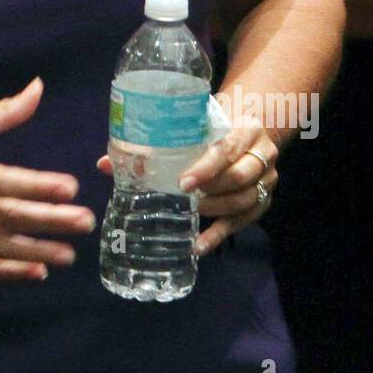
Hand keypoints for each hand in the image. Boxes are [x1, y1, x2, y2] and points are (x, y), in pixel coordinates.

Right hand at [0, 77, 96, 280]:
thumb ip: (4, 112)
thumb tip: (37, 88)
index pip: (8, 182)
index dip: (40, 187)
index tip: (70, 188)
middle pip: (11, 218)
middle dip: (51, 222)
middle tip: (85, 223)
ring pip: (0, 248)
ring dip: (37, 252)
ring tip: (70, 255)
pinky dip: (8, 273)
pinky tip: (37, 273)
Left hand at [95, 115, 277, 255]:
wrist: (245, 127)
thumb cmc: (209, 128)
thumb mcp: (190, 127)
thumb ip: (152, 145)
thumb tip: (104, 165)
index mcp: (245, 127)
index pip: (227, 148)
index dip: (206, 167)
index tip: (183, 183)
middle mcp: (263, 152)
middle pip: (240, 176)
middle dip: (211, 189)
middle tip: (183, 197)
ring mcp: (268, 178)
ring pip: (246, 200)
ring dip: (216, 210)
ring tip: (192, 214)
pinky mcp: (264, 199)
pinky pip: (245, 221)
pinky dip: (221, 234)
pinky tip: (200, 245)